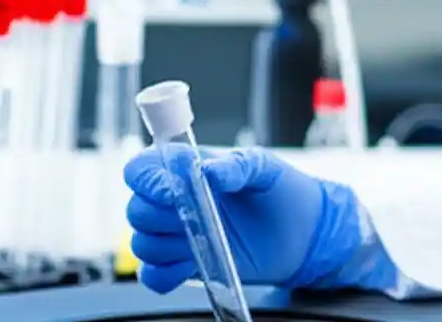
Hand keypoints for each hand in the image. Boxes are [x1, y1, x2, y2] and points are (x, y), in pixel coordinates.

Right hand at [124, 146, 398, 293]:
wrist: (305, 234)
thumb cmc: (285, 192)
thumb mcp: (265, 168)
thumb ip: (237, 165)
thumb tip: (207, 171)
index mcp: (188, 169)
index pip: (142, 169)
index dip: (148, 181)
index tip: (172, 191)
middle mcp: (177, 202)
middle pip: (137, 210)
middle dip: (159, 217)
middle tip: (196, 217)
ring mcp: (179, 234)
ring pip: (141, 243)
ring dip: (165, 246)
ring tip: (202, 239)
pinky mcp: (186, 264)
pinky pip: (152, 275)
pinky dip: (161, 275)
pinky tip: (189, 266)